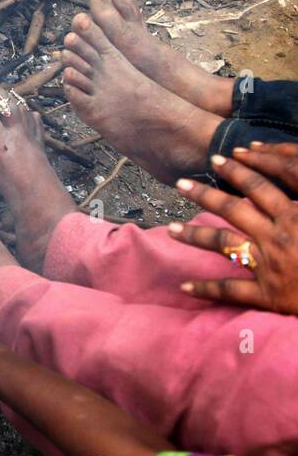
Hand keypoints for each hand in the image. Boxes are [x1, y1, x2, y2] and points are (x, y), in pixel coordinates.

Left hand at [170, 146, 297, 314]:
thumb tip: (282, 194)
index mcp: (297, 217)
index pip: (261, 187)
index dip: (238, 171)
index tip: (217, 160)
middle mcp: (279, 237)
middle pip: (234, 209)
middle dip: (204, 194)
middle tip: (181, 184)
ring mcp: (271, 265)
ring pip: (223, 244)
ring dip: (193, 235)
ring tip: (169, 229)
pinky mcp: (269, 295)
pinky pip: (230, 290)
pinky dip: (206, 288)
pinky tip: (185, 287)